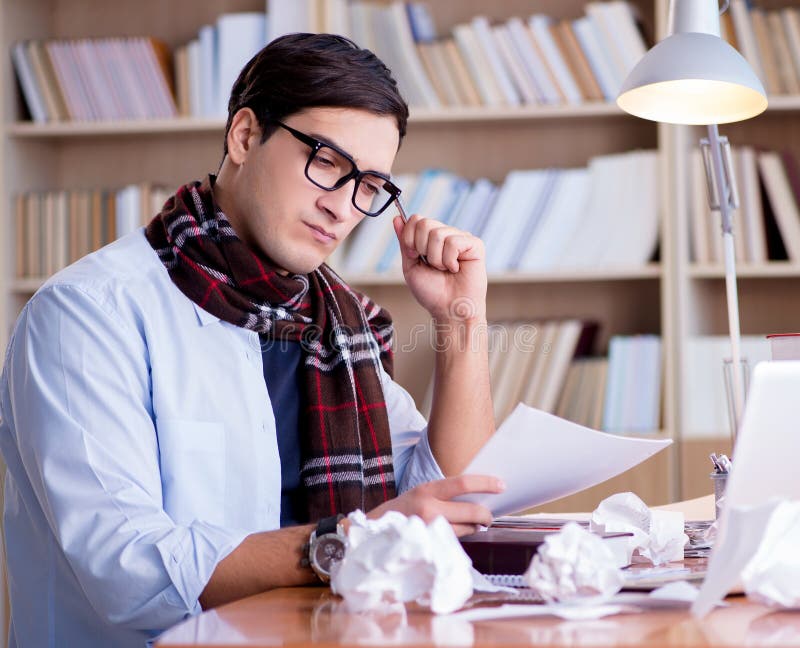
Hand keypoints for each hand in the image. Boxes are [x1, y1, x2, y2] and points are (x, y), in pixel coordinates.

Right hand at [367, 474, 503, 536]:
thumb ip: (444, 495)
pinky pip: (454, 542)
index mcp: (427, 490)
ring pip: (465, 530)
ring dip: (473, 528)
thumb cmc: (401, 511)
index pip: (463, 483)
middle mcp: (429, 508)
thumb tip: (477, 497)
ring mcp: (430, 529)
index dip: (485, 483)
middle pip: (471, 511)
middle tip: (489, 516)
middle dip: (485, 514)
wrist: (373, 531)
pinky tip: (455, 535)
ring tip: (472, 525)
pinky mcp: (430, 547)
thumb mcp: (420, 494)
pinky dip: (459, 538)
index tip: (501, 485)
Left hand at [393, 215, 486, 322]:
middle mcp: (447, 235)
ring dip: (436, 259)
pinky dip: (449, 260)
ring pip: (438, 234)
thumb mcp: (410, 266)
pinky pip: (454, 242)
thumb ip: (404, 242)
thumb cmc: (432, 293)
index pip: (416, 219)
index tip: (415, 256)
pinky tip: (455, 269)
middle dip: (421, 248)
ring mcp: (461, 238)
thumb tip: (398, 218)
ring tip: (445, 269)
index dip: (409, 238)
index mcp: (431, 238)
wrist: (449, 310)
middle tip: (431, 265)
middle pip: (425, 223)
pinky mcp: (475, 245)